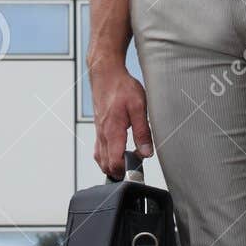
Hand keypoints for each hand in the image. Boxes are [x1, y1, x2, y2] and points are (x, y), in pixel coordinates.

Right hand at [89, 61, 153, 180]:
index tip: (138, 166)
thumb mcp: (139, 107)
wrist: (106, 73)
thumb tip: (147, 152)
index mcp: (112, 131)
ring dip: (112, 165)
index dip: (127, 170)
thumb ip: (142, 131)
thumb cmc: (121, 87)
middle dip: (120, 171)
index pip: (115, 162)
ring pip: (101, 159)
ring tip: (127, 162)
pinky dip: (107, 156)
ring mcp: (98, 132)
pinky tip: (117, 152)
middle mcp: (102, 134)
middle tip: (135, 166)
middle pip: (106, 165)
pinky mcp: (98, 128)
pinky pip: (99, 149)